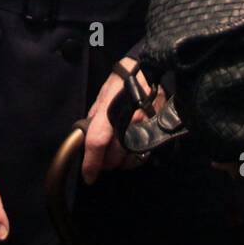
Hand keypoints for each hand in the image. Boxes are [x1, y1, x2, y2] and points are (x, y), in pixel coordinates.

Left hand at [81, 57, 164, 184]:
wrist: (149, 69)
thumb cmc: (121, 80)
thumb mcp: (102, 93)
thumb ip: (94, 116)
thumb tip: (87, 135)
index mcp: (110, 112)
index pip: (97, 142)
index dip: (91, 163)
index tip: (88, 176)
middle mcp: (128, 122)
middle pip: (113, 157)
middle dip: (104, 163)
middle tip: (101, 159)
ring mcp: (144, 127)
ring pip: (129, 160)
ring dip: (119, 162)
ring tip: (115, 155)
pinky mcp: (156, 131)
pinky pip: (144, 156)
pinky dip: (134, 159)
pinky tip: (129, 152)